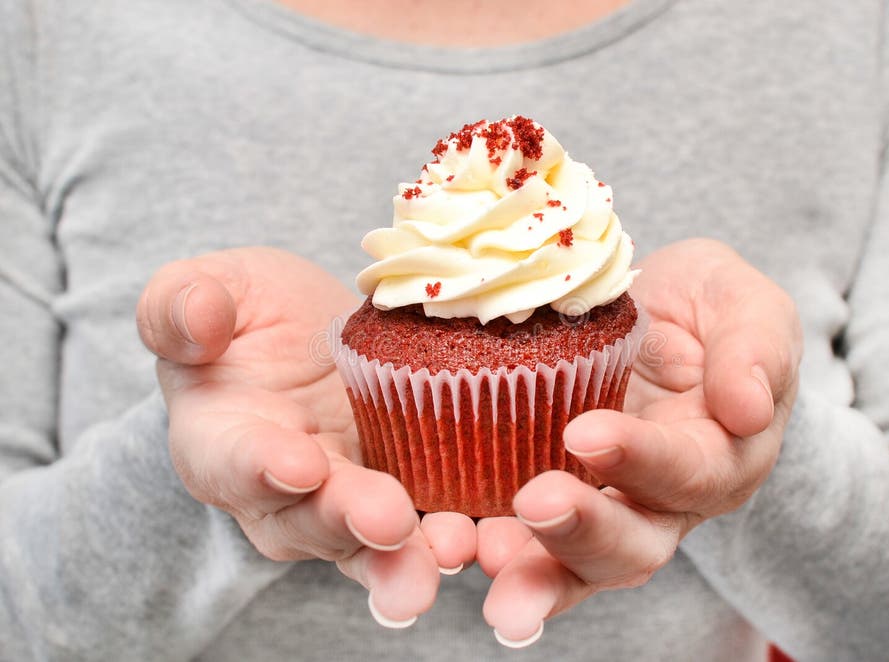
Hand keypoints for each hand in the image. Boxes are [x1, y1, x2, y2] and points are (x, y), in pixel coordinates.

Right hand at [136, 247, 474, 626]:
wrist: (309, 342)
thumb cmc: (249, 317)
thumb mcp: (212, 289)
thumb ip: (182, 303)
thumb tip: (197, 319)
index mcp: (221, 442)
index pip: (234, 460)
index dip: (264, 466)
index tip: (300, 466)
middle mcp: (283, 493)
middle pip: (313, 518)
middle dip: (352, 521)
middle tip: (390, 523)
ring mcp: (349, 503)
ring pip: (374, 544)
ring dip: (411, 556)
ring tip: (450, 551)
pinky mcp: (408, 498)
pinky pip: (429, 530)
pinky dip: (461, 539)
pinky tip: (494, 541)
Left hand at [477, 238, 802, 644]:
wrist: (656, 317)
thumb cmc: (708, 309)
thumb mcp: (745, 305)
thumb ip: (755, 347)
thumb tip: (749, 408)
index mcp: (719, 455)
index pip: (689, 471)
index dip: (641, 459)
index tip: (586, 433)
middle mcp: (662, 501)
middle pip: (633, 544)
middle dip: (584, 532)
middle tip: (535, 504)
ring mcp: (603, 507)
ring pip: (575, 564)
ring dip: (533, 573)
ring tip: (485, 559)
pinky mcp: (550, 499)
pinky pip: (524, 542)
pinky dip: (491, 552)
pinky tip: (447, 548)